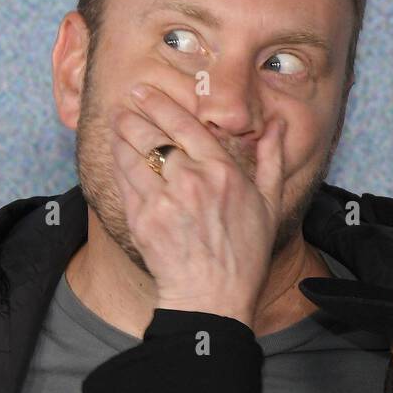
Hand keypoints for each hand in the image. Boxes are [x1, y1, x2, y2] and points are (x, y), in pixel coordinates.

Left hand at [110, 83, 284, 324]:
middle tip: (122, 107)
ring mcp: (163, 201)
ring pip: (132, 156)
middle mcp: (191, 182)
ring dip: (120, 138)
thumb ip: (272, 160)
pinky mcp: (142, 221)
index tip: (142, 92)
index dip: (158, 104)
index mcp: (223, 173)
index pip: (184, 125)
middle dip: (131, 116)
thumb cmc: (245, 255)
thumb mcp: (269, 205)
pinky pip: (124, 183)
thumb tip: (277, 126)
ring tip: (116, 127)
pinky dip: (118, 167)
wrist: (212, 299)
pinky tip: (118, 159)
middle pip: (151, 136)